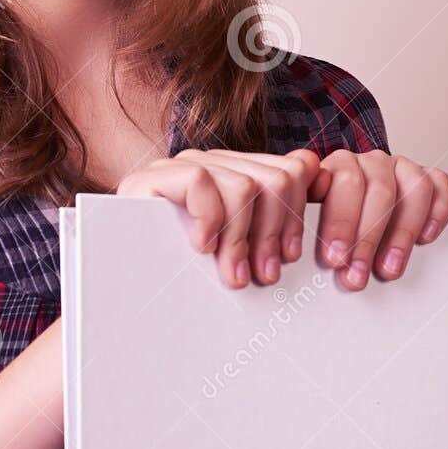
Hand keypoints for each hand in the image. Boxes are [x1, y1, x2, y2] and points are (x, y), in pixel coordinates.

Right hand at [115, 148, 323, 289]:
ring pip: (245, 187)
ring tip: (234, 275)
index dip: (297, 216)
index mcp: (240, 173)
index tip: (288, 259)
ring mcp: (184, 165)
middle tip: (264, 276)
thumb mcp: (240, 248)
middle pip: (279, 178)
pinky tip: (200, 248)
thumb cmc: (186, 272)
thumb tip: (323, 173)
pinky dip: (209, 220)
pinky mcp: (155, 176)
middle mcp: (216, 161)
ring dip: (242, 240)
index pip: (294, 169)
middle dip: (275, 233)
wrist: (124, 286)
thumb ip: (276, 215)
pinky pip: (203, 182)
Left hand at [310, 148, 447, 291]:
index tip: (334, 258)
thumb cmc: (333, 225)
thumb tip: (305, 258)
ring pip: (414, 188)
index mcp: (338, 166)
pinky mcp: (428, 178)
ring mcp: (401, 167)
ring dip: (403, 232)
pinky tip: (426, 238)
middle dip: (368, 237)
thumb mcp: (311, 224)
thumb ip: (307, 230)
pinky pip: (439, 186)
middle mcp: (371, 163)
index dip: (340, 222)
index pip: (342, 182)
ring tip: (389, 268)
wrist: (355, 208)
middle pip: (379, 189)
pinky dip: (437, 211)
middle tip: (358, 273)